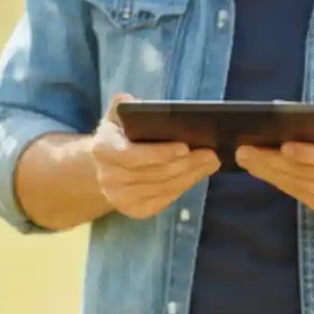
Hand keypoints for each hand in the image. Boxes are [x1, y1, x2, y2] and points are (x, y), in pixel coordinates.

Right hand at [90, 93, 221, 219]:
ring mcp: (122, 198)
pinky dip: (184, 185)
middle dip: (186, 164)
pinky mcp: (136, 211)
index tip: (185, 147)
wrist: (104, 169)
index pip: (133, 155)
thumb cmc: (117, 137)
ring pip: (164, 187)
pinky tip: (197, 173)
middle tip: (211, 154)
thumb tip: (131, 102)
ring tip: (210, 162)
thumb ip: (121, 106)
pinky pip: (166, 198)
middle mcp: (109, 178)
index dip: (160, 153)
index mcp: (103, 151)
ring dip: (190, 175)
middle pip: (155, 173)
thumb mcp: (115, 117)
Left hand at [234, 101, 313, 214]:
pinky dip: (278, 182)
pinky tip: (261, 170)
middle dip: (272, 161)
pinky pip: (299, 194)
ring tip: (246, 159)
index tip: (283, 146)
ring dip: (269, 173)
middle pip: (307, 173)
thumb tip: (292, 110)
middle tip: (245, 151)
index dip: (307, 153)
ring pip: (299, 186)